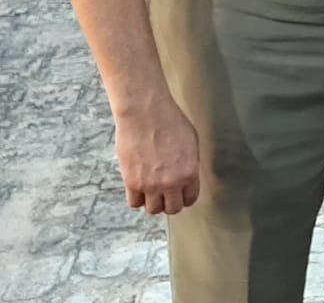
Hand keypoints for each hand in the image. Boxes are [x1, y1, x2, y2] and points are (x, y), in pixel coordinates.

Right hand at [113, 95, 201, 215]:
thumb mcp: (191, 141)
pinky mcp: (132, 183)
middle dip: (169, 202)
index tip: (180, 194)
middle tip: (165, 193)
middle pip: (172, 209)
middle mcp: (172, 182)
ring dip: (152, 201)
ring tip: (151, 190)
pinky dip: (137, 197)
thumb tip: (186, 176)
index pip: (190, 199)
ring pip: (153, 210)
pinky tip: (139, 186)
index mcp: (190, 172)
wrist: (144, 113)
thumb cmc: (168, 121)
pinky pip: (134, 203)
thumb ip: (189, 164)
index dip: (184, 197)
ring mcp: (151, 185)